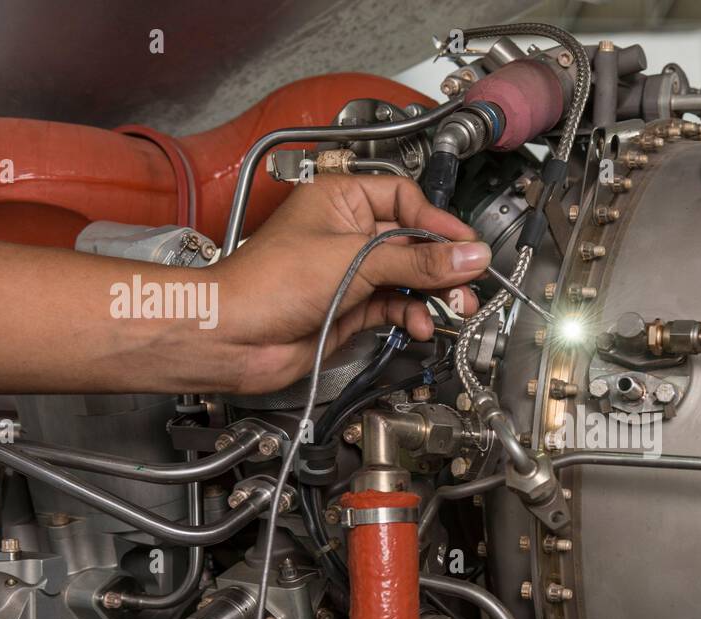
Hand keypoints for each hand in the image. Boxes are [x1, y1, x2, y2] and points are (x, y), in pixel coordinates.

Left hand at [214, 174, 491, 393]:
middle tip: (467, 282)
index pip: (405, 199)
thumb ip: (418, 260)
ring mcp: (349, 272)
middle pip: (412, 241)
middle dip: (442, 264)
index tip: (466, 246)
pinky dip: (412, 315)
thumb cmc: (266, 284)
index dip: (438, 222)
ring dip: (433, 293)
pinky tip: (421, 323)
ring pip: (408, 277)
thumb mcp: (355, 260)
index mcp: (339, 199)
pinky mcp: (351, 307)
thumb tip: (467, 255)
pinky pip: (395, 306)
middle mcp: (346, 232)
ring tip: (454, 306)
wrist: (233, 337)